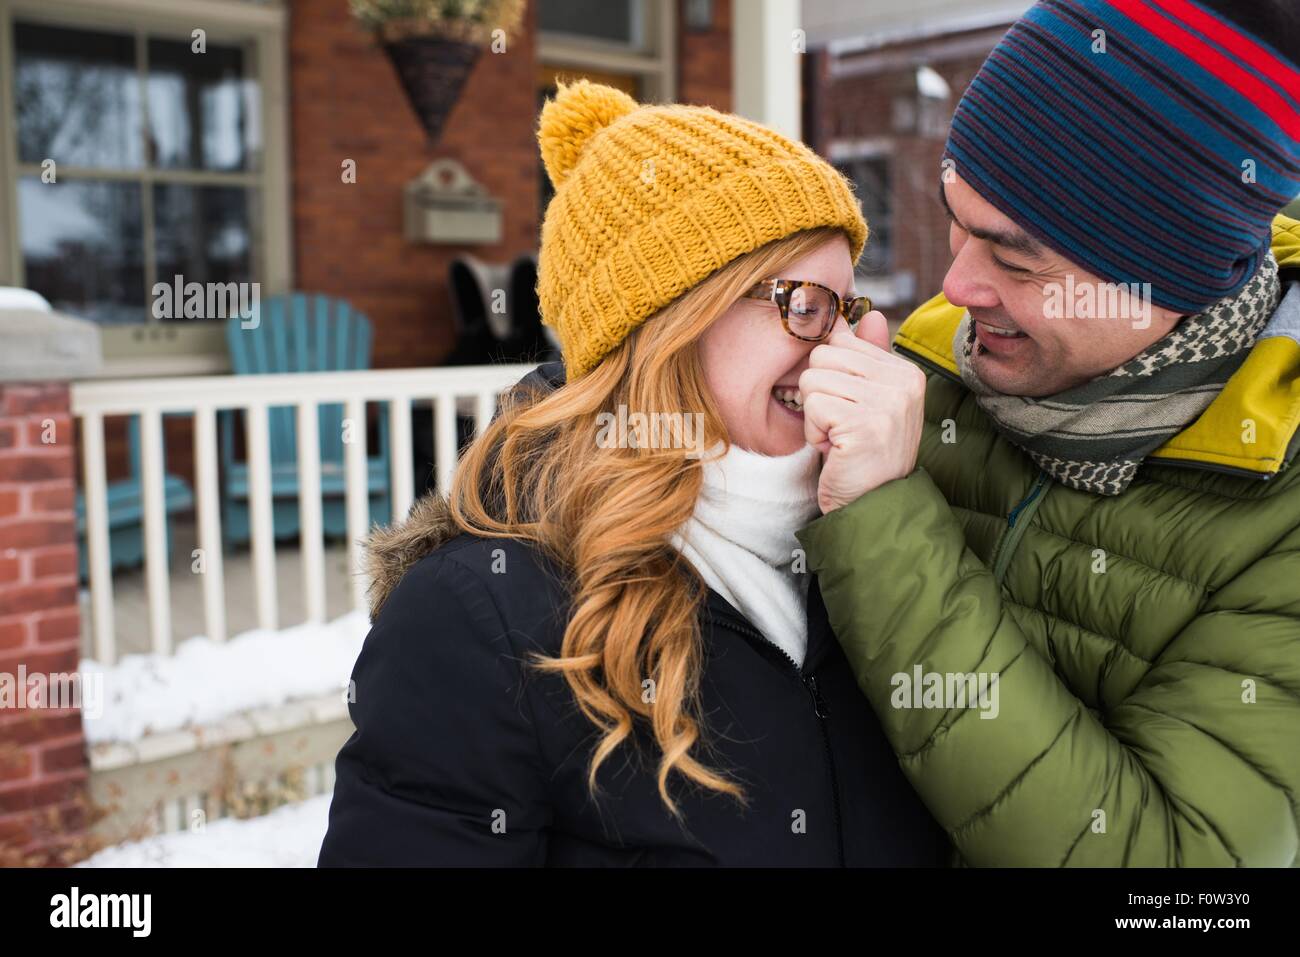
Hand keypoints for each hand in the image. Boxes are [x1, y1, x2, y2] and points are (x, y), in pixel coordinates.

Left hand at [800, 311, 927, 513]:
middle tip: (841, 427)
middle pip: (823, 356)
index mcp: (905, 371)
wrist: (874, 506)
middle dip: (819, 395)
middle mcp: (903, 381)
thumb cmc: (863, 455)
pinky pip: (813, 405)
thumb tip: (862, 314)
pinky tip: (835, 449)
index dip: (831, 377)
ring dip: (816, 416)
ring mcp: (887, 401)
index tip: (849, 408)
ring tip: (839, 438)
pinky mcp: (864, 422)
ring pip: (813, 379)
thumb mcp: (867, 401)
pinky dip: (814, 432)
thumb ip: (864, 358)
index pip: (842, 341)